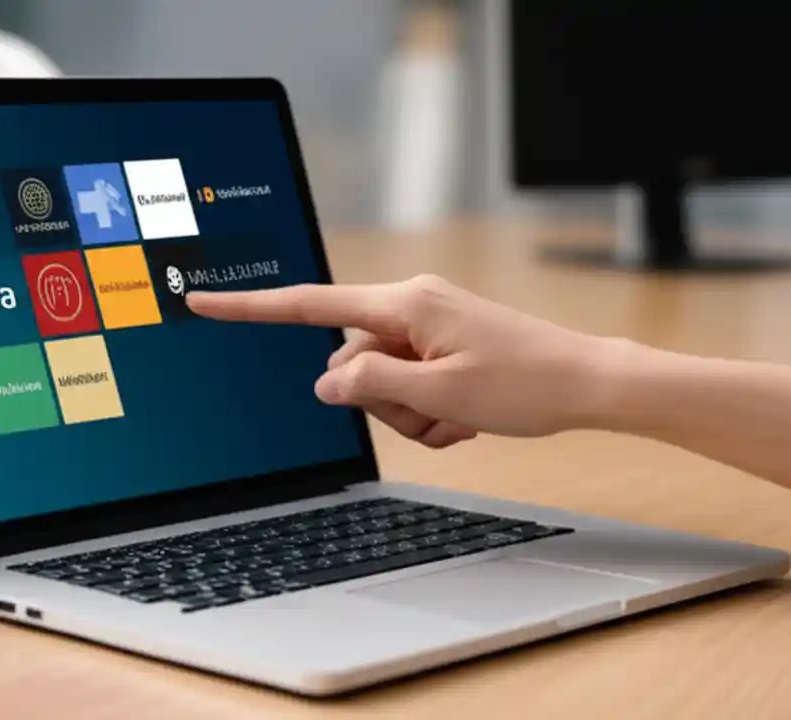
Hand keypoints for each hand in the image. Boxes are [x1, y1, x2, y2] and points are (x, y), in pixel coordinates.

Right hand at [186, 275, 616, 447]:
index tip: (205, 303)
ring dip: (414, 412)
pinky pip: (413, 385)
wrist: (586, 382)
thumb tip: (325, 380)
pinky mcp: (445, 344)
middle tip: (439, 411)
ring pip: (383, 381)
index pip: (311, 307)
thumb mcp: (440, 393)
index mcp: (404, 304)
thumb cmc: (525, 383)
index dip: (252, 309)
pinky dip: (433, 411)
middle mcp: (411, 305)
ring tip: (461, 415)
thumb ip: (371, 385)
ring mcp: (430, 324)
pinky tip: (468, 416)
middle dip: (384, 401)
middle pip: (353, 362)